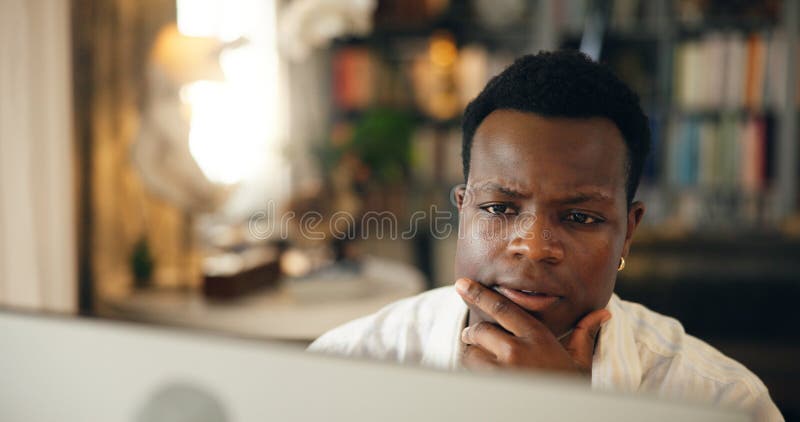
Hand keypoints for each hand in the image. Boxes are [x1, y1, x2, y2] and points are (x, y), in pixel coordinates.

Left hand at [455, 278, 610, 375]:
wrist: (570, 414)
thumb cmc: (570, 390)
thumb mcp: (580, 363)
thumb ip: (584, 335)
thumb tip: (603, 314)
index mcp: (538, 338)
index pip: (502, 308)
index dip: (479, 294)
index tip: (462, 284)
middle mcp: (518, 351)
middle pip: (480, 330)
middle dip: (472, 333)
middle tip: (470, 336)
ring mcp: (503, 371)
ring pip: (471, 354)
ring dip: (473, 357)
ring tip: (483, 364)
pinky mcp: (493, 387)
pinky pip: (471, 374)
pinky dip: (473, 374)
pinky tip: (486, 379)